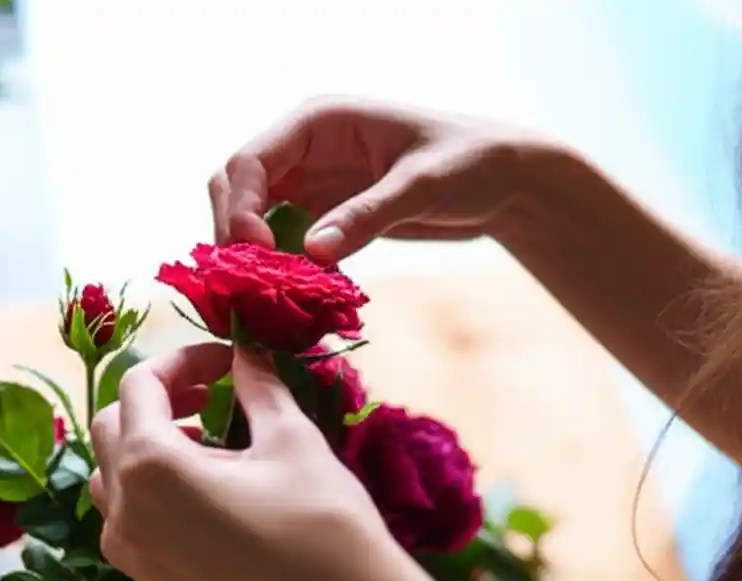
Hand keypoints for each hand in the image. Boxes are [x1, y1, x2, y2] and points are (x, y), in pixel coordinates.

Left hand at [88, 343, 398, 580]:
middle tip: (213, 391)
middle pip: (113, 427)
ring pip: (111, 478)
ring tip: (207, 442)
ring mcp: (133, 555)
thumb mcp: (290, 438)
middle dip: (159, 399)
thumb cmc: (322, 522)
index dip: (182, 359)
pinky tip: (206, 493)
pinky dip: (151, 492)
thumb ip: (257, 385)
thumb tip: (246, 349)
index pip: (140, 385)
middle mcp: (125, 510)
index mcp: (151, 465)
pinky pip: (128, 522)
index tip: (226, 358)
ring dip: (148, 446)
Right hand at [209, 96, 557, 263]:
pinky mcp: (326, 215)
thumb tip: (312, 251)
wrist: (506, 183)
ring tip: (269, 298)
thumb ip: (367, 215)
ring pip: (254, 219)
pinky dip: (283, 269)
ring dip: (255, 257)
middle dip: (235, 233)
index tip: (258, 253)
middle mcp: (306, 148)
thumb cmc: (471, 163)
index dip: (241, 207)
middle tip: (250, 285)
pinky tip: (296, 297)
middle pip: (238, 188)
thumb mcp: (421, 186)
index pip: (249, 161)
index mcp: (320, 121)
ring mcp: (313, 182)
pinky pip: (285, 242)